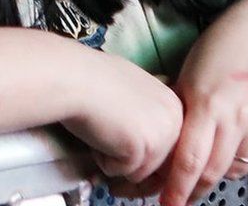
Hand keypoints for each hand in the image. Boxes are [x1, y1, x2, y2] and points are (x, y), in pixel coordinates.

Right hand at [57, 47, 183, 192]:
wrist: (74, 78)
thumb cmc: (91, 77)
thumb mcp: (131, 85)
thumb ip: (145, 106)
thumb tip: (141, 125)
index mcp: (173, 104)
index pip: (162, 142)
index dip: (136, 143)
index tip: (117, 133)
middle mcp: (174, 121)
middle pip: (153, 160)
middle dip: (126, 156)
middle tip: (106, 136)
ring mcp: (161, 137)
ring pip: (138, 170)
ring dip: (113, 158)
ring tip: (99, 130)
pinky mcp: (143, 151)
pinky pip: (121, 171)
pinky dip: (103, 160)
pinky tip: (95, 134)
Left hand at [151, 56, 247, 205]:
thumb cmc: (217, 55)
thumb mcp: (186, 79)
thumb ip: (180, 115)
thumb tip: (161, 148)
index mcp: (208, 104)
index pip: (191, 159)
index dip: (178, 187)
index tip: (168, 204)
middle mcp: (238, 118)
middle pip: (214, 171)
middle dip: (195, 190)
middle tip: (181, 198)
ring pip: (236, 170)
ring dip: (218, 174)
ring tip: (206, 164)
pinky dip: (241, 163)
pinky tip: (230, 149)